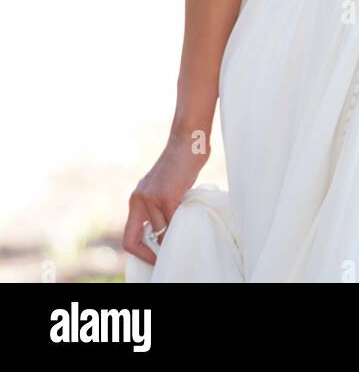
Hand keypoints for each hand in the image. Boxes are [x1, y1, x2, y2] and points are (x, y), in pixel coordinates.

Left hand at [122, 132, 208, 264]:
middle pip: (137, 239)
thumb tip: (171, 225)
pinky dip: (181, 228)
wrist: (188, 140)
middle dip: (151, 253)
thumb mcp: (166, 186)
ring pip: (159, 232)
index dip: (139, 252)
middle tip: (166, 258)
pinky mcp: (166, 196)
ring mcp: (151, 199)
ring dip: (171, 239)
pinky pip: (173, 221)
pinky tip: (191, 225)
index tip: (155, 257)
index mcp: (137, 199)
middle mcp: (139, 200)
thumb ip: (163, 203)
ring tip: (184, 240)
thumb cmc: (182, 161)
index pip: (129, 236)